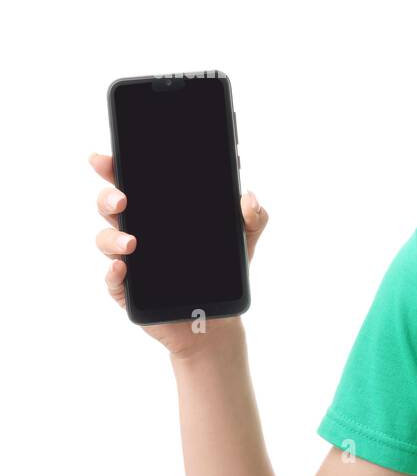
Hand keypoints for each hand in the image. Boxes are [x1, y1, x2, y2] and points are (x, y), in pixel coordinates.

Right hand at [89, 151, 269, 356]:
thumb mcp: (244, 240)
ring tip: (132, 244)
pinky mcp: (128, 292)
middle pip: (111, 208)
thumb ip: (253, 217)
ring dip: (113, 238)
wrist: (218, 317)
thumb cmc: (222, 272)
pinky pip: (113, 281)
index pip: (132, 184)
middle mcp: (139, 233)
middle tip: (122, 199)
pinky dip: (114, 274)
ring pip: (106, 241)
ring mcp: (130, 261)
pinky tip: (123, 268)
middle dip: (109, 198)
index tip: (103, 158)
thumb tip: (248, 197)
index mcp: (159, 213)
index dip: (114, 169)